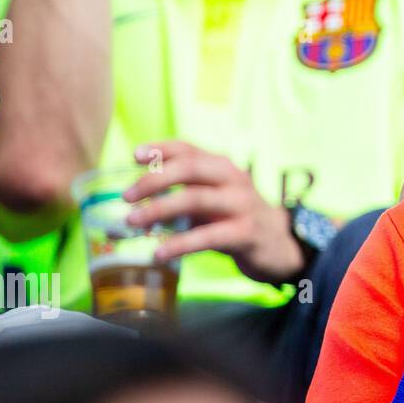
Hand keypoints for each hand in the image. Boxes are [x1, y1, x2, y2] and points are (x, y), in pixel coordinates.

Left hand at [123, 141, 304, 284]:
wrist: (277, 243)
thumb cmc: (234, 218)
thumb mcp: (212, 198)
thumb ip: (180, 195)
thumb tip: (130, 210)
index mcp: (222, 166)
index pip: (188, 149)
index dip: (161, 148)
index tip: (134, 156)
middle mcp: (233, 179)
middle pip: (190, 168)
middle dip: (154, 180)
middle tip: (126, 196)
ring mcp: (241, 204)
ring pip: (195, 199)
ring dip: (159, 209)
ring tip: (133, 222)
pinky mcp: (245, 232)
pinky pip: (207, 236)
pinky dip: (179, 244)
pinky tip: (159, 254)